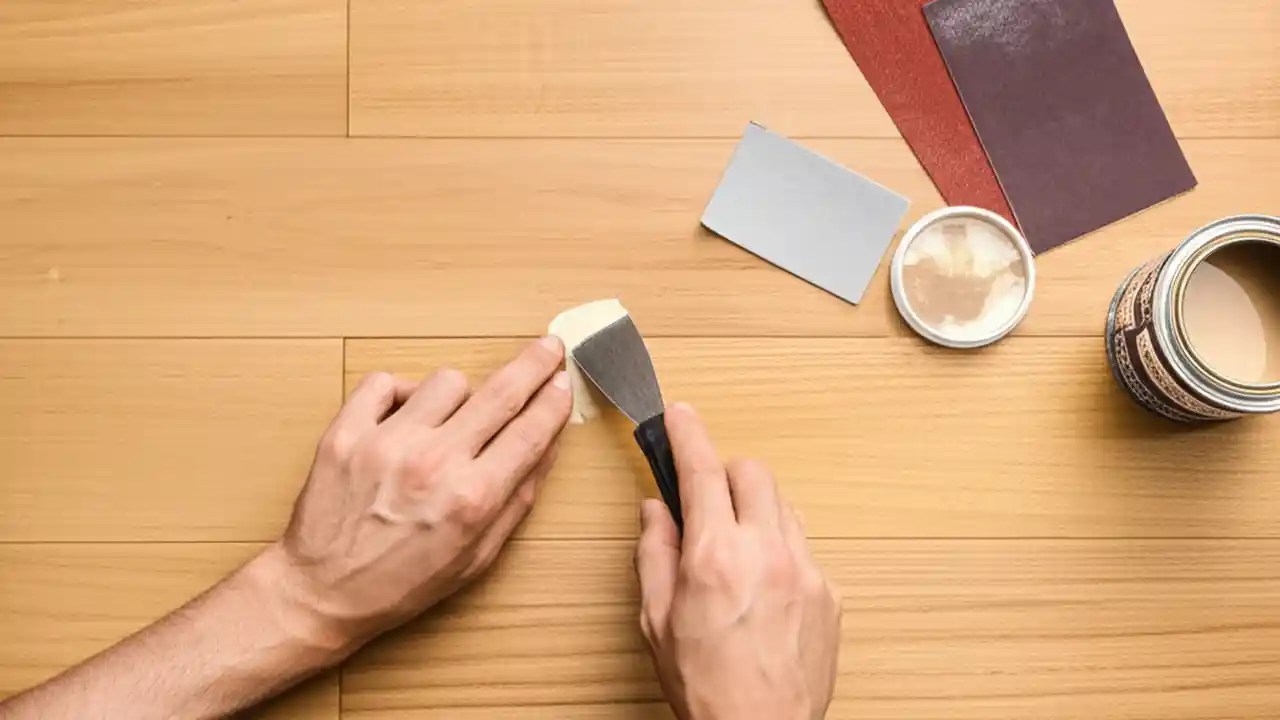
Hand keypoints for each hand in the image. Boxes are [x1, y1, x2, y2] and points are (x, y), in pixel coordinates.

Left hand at [264, 336, 572, 654]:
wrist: (322, 594)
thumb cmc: (402, 583)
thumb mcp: (478, 556)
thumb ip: (517, 498)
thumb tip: (547, 444)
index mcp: (473, 498)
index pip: (531, 430)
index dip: (554, 400)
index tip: (564, 381)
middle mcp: (434, 464)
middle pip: (501, 392)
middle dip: (533, 365)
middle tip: (547, 347)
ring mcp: (387, 443)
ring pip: (446, 381)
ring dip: (458, 396)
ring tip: (448, 423)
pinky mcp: (346, 433)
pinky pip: (386, 382)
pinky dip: (401, 393)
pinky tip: (404, 418)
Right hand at [635, 403, 841, 719]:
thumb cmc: (705, 687)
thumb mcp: (656, 621)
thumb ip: (654, 555)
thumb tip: (655, 511)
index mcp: (714, 556)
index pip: (700, 470)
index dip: (687, 433)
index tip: (679, 414)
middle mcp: (765, 552)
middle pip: (752, 472)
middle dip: (725, 474)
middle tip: (705, 501)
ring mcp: (805, 570)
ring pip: (783, 505)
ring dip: (755, 510)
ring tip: (735, 550)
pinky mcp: (829, 592)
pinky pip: (804, 546)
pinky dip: (780, 549)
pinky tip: (763, 587)